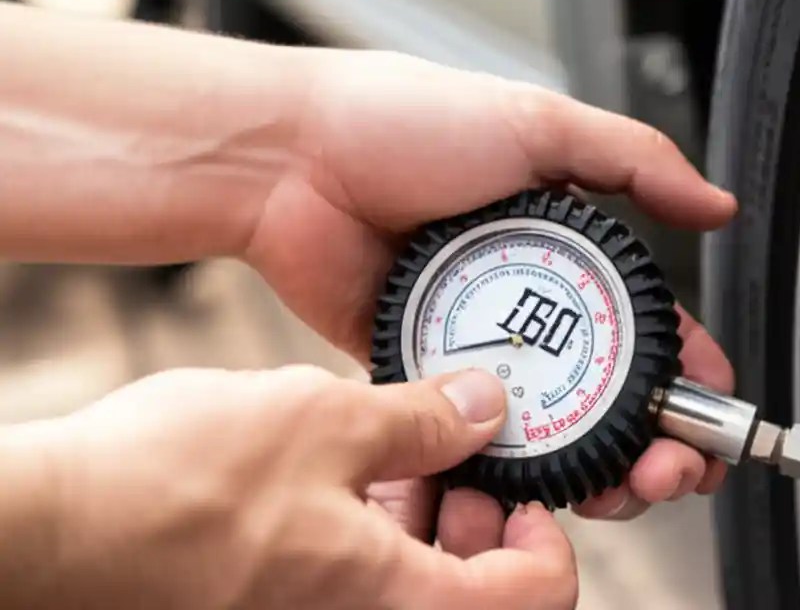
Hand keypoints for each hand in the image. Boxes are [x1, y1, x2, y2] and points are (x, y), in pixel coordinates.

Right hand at [0, 366, 576, 609]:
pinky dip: (365, 525)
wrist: (54, 528)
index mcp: (397, 604)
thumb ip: (425, 420)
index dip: (545, 537)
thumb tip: (487, 408)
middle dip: (474, 512)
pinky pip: (350, 578)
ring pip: (409, 582)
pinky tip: (336, 463)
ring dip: (418, 512)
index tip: (521, 484)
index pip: (535, 597)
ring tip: (386, 443)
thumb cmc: (174, 490)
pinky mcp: (274, 604)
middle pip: (474, 592)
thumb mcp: (328, 421)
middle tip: (452, 450)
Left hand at [245, 50, 737, 515]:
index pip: (643, 320)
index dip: (683, 369)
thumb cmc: (397, 122)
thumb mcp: (537, 124)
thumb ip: (634, 161)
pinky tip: (529, 476)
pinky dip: (502, 454)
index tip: (708, 410)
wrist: (288, 159)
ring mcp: (472, 340)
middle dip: (646, 437)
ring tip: (611, 485)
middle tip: (665, 464)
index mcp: (560, 243)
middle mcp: (522, 298)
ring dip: (584, 462)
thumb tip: (715, 202)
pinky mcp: (418, 370)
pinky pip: (469, 423)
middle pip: (603, 388)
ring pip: (544, 420)